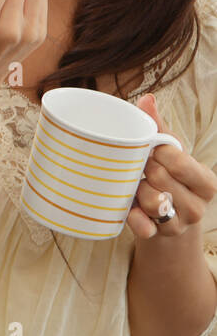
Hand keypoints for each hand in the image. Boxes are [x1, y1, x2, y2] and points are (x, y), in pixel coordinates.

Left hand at [126, 93, 216, 239]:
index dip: (157, 153)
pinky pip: (144, 228)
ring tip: (135, 185)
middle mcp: (198, 206)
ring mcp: (180, 224)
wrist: (163, 219)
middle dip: (144, 170)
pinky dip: (133, 218)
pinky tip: (129, 209)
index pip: (178, 161)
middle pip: (161, 179)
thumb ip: (159, 128)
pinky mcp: (160, 236)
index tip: (151, 151)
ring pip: (152, 202)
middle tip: (139, 167)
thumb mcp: (170, 154)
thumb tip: (147, 99)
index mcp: (206, 182)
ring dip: (136, 190)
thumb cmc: (168, 177)